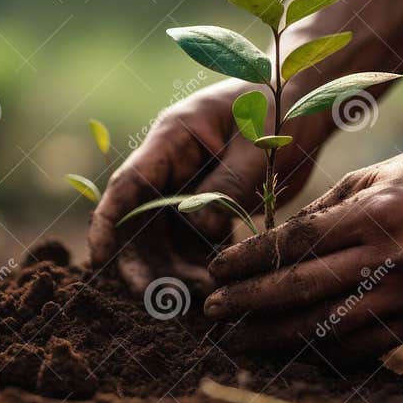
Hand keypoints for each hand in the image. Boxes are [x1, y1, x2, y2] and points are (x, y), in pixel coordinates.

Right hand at [88, 78, 329, 297]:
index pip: (127, 184)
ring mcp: (191, 188)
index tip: (97, 259)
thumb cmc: (279, 109)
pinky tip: (220, 287)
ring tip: (206, 294)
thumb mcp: (256, 145)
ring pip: (169, 239)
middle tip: (166, 299)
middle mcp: (174, 168)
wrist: (304, 102)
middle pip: (141, 222)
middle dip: (146, 263)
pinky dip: (204, 265)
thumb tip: (198, 228)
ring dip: (179, 270)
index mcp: (173, 140)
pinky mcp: (213, 206)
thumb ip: (227, 185)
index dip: (107, 223)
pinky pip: (198, 242)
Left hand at [205, 145, 402, 360]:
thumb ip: (328, 207)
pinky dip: (326, 351)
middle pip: (301, 290)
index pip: (294, 243)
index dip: (249, 259)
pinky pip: (366, 347)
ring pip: (328, 327)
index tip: (217, 269)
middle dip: (248, 303)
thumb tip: (279, 237)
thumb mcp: (379, 174)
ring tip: (242, 338)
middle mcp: (388, 259)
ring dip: (277, 336)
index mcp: (372, 215)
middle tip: (212, 311)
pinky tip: (296, 350)